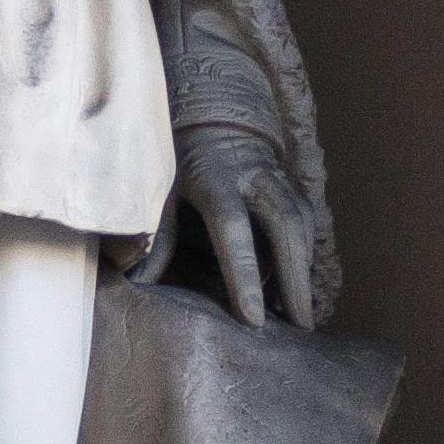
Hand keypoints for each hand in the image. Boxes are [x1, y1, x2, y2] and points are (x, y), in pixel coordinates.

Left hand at [158, 125, 320, 330]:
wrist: (208, 118)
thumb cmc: (177, 161)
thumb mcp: (160, 191)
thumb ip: (157, 235)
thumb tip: (139, 284)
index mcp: (212, 177)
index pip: (232, 228)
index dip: (243, 273)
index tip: (253, 318)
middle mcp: (251, 175)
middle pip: (284, 226)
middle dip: (294, 279)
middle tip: (299, 325)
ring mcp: (275, 176)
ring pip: (300, 224)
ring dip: (303, 271)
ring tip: (301, 316)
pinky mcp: (288, 183)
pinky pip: (304, 221)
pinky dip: (304, 256)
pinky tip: (299, 286)